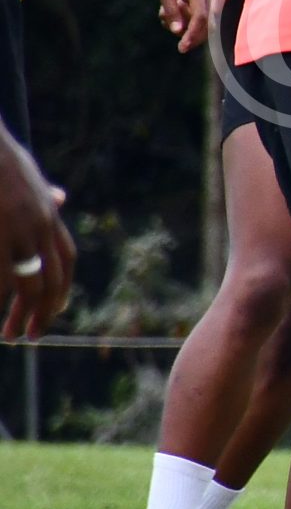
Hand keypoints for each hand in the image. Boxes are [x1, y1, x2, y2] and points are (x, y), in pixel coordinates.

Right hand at [0, 136, 72, 341]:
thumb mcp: (29, 172)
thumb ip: (43, 192)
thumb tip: (60, 198)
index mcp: (47, 213)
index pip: (66, 260)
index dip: (62, 289)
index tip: (55, 311)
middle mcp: (39, 224)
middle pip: (51, 279)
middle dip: (43, 312)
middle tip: (32, 336)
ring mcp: (17, 230)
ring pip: (27, 284)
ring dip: (19, 314)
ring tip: (8, 335)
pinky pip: (1, 277)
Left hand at [149, 0, 210, 52]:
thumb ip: (172, 11)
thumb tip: (177, 31)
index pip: (200, 17)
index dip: (192, 34)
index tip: (183, 47)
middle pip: (204, 23)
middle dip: (191, 35)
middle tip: (180, 48)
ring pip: (197, 21)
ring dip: (181, 25)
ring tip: (162, 13)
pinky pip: (192, 16)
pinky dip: (179, 19)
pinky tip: (165, 11)